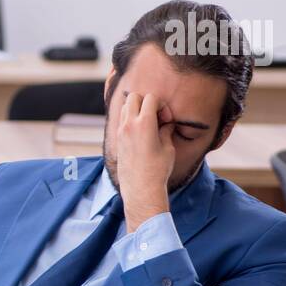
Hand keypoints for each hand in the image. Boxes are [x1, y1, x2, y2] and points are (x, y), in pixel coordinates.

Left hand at [115, 92, 173, 230]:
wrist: (140, 188)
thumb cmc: (157, 170)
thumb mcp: (167, 148)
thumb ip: (166, 130)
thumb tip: (167, 123)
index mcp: (143, 123)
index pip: (150, 98)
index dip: (161, 104)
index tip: (166, 119)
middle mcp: (128, 125)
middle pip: (133, 96)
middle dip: (146, 101)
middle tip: (156, 117)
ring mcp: (120, 132)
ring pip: (124, 106)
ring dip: (136, 109)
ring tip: (148, 124)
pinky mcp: (117, 140)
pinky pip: (121, 120)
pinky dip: (130, 119)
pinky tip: (141, 132)